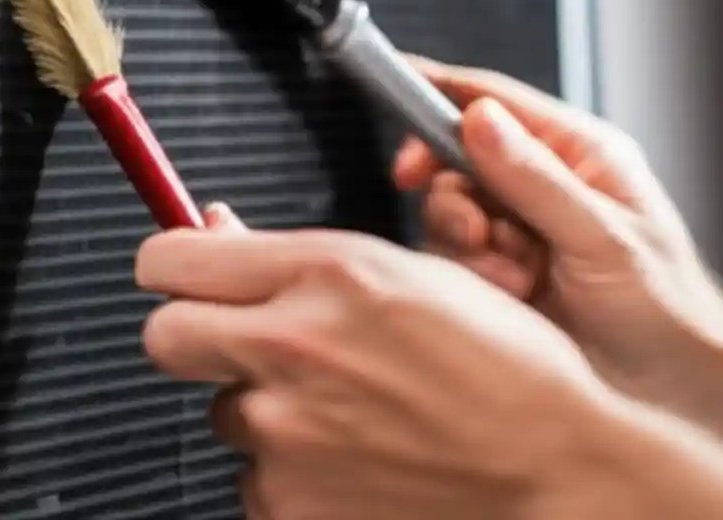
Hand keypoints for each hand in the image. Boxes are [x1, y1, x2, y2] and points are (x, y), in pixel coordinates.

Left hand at [136, 212, 614, 518]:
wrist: (558, 466)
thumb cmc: (502, 363)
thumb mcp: (405, 270)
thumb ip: (290, 255)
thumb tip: (209, 231)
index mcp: (323, 272)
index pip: (166, 260)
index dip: (176, 264)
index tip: (188, 274)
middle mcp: (290, 348)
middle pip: (163, 335)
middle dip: (195, 332)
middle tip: (252, 343)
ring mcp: (284, 436)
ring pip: (222, 412)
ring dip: (264, 408)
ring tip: (348, 412)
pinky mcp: (288, 507)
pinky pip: (254, 479)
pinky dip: (290, 472)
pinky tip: (355, 460)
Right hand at [393, 58, 722, 402]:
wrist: (673, 390)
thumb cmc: (666, 310)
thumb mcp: (603, 238)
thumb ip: (535, 179)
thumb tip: (479, 118)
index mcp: (580, 152)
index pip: (496, 100)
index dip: (441, 94)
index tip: (397, 90)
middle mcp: (544, 183)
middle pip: (458, 159)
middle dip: (455, 197)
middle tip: (473, 232)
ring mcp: (519, 228)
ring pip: (451, 212)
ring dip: (471, 248)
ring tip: (515, 279)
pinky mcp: (500, 272)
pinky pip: (454, 258)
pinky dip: (474, 278)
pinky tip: (515, 296)